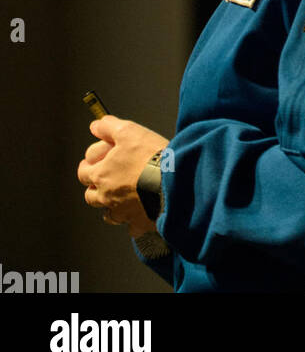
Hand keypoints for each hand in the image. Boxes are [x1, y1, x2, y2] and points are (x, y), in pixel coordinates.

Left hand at [77, 116, 168, 237]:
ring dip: (111, 205)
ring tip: (121, 196)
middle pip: (91, 196)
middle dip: (95, 187)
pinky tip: (140, 211)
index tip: (91, 163)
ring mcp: (122, 213)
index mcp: (101, 175)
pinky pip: (131, 226)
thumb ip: (109, 127)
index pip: (83, 173)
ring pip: (108, 214)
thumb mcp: (129, 131)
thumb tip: (95, 125)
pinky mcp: (138, 223)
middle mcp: (107, 197)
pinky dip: (132, 219)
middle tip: (105, 179)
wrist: (174, 180)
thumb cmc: (151, 156)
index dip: (87, 166)